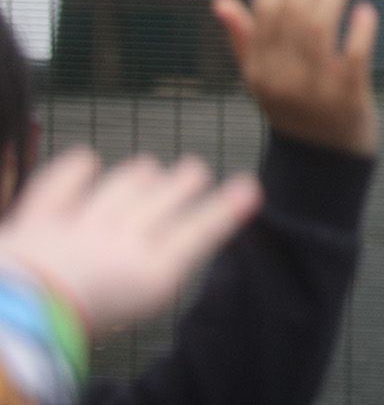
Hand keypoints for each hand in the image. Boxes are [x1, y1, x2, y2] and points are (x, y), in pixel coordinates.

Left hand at [0, 148, 260, 333]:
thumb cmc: (77, 331)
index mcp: (155, 271)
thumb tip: (173, 246)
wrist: (16, 322)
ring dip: (142, 173)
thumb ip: (162, 267)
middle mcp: (126, 238)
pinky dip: (79, 168)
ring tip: (149, 169)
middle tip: (194, 172)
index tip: (249, 187)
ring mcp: (84, 221)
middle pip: (169, 193)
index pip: (201, 228)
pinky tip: (89, 162)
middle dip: (186, 179)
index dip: (227, 205)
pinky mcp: (43, 213)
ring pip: (127, 180)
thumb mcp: (139, 304)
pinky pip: (65, 178)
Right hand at [213, 0, 379, 156]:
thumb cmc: (293, 106)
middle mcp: (282, 79)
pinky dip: (360, 31)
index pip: (265, 15)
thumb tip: (219, 1)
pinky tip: (366, 8)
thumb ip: (244, 40)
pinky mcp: (349, 98)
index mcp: (258, 71)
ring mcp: (316, 90)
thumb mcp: (262, 78)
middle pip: (294, 16)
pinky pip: (354, 59)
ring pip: (321, 31)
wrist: (323, 159)